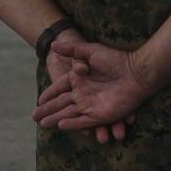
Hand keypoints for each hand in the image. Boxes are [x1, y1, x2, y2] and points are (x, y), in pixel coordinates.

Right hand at [45, 29, 135, 143]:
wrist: (136, 72)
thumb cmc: (116, 59)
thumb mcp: (90, 51)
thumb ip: (72, 50)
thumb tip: (53, 45)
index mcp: (79, 79)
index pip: (59, 88)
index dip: (48, 94)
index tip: (38, 101)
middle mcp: (83, 93)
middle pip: (60, 103)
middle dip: (47, 110)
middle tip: (34, 117)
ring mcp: (91, 104)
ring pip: (68, 114)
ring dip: (55, 119)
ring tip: (43, 125)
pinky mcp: (101, 114)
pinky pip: (83, 121)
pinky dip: (72, 124)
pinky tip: (60, 126)